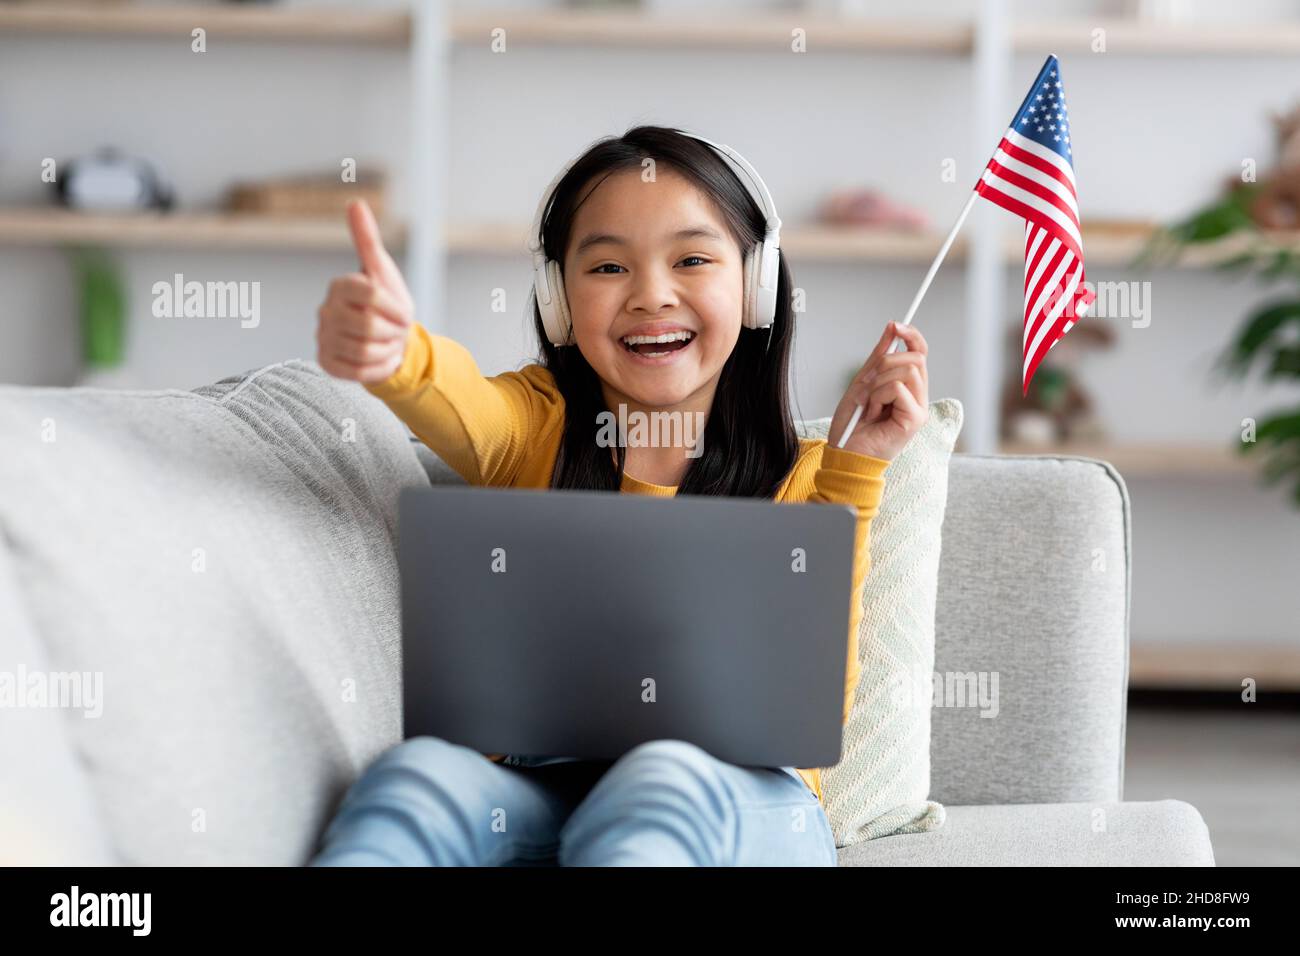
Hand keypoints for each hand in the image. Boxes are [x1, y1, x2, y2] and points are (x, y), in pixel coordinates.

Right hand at [316, 199, 414, 381]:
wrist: (388, 339)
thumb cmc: (387, 303)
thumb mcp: (382, 271)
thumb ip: (367, 240)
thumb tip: (355, 203)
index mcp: (340, 285)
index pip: (372, 294)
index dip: (396, 308)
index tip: (405, 313)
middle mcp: (326, 310)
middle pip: (371, 327)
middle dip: (394, 332)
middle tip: (397, 331)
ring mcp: (323, 337)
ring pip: (366, 352)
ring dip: (388, 351)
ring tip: (388, 343)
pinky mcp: (326, 362)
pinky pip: (358, 373)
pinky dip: (378, 369)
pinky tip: (380, 359)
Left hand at [828, 321, 929, 461]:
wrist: (845, 454)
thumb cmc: (852, 425)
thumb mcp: (862, 383)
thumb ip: (878, 357)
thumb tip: (892, 329)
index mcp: (908, 388)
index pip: (920, 353)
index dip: (911, 335)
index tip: (895, 325)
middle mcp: (918, 397)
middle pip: (915, 358)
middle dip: (885, 363)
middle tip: (867, 384)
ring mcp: (919, 409)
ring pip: (907, 370)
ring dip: (878, 383)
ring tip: (869, 404)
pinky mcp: (915, 420)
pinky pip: (897, 388)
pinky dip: (877, 396)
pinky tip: (872, 413)